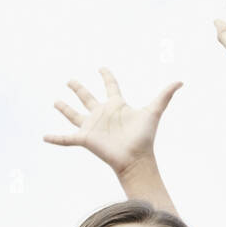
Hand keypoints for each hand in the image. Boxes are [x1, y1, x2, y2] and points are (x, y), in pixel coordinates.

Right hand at [43, 68, 180, 175]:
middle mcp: (102, 114)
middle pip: (87, 97)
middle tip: (70, 80)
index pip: (110, 86)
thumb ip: (165, 95)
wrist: (136, 159)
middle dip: (78, 88)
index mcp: (116, 105)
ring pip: (74, 114)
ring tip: (55, 101)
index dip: (106, 76)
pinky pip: (67, 138)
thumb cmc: (145, 137)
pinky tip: (44, 137)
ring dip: (64, 108)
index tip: (101, 68)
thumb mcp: (153, 112)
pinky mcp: (86, 139)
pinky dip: (55, 138)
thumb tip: (181, 81)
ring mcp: (93, 127)